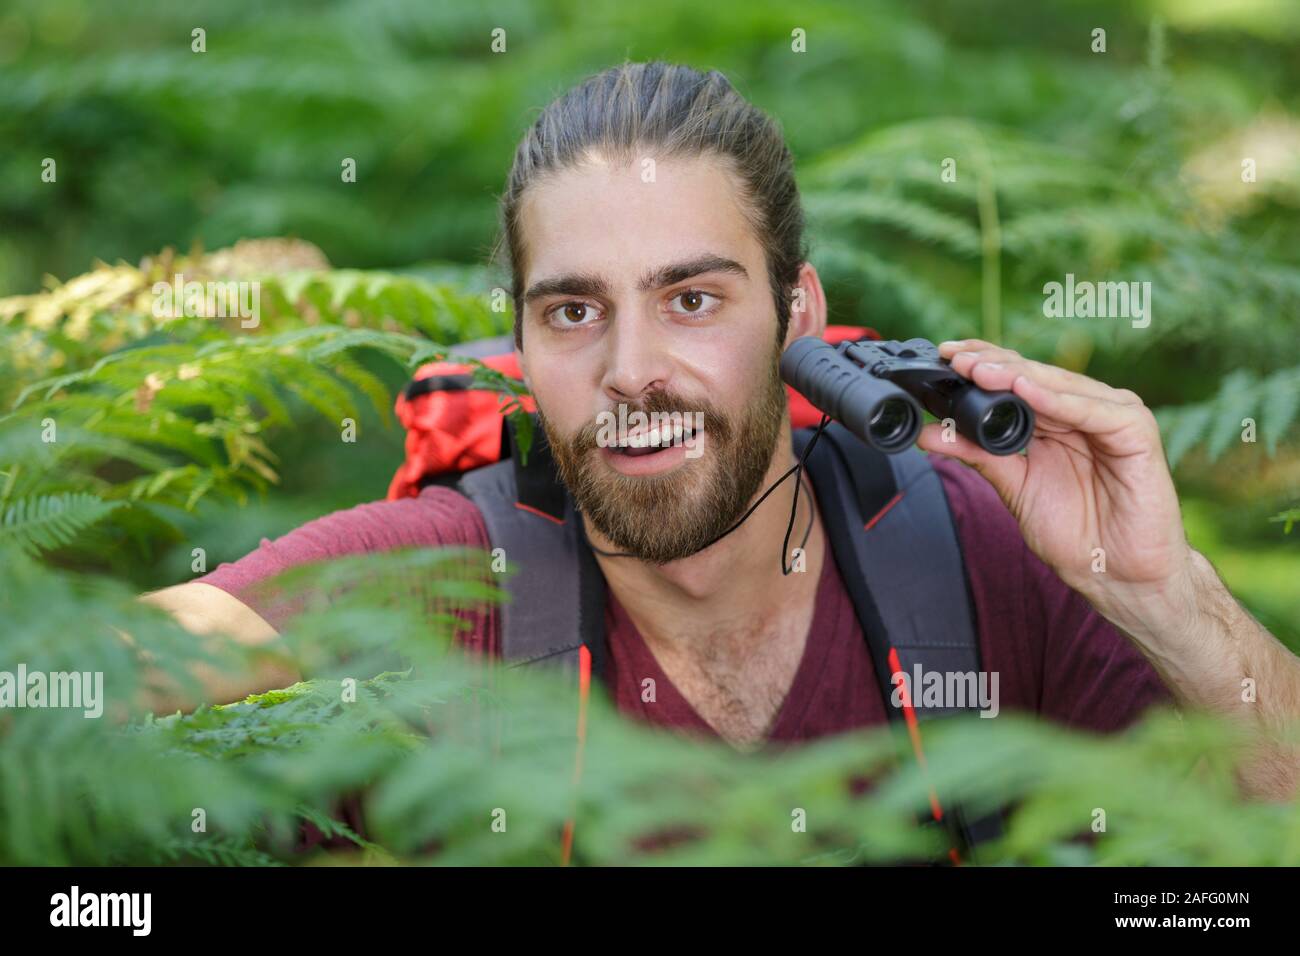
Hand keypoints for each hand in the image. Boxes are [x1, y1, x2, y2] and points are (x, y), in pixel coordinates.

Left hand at [915, 339, 1193, 619]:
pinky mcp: (1137, 430)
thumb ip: (977, 455)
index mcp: (1056, 418)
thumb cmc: (1074, 532)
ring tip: (980, 371)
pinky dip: (1057, 399)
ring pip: (1059, 385)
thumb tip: (930, 434)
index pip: (1016, 378)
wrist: (1116, 573)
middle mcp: (1083, 410)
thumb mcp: (1013, 486)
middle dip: (991, 365)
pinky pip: (1093, 410)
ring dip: (1017, 376)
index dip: (982, 364)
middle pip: (1034, 375)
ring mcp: (1112, 416)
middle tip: (955, 359)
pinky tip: (1025, 390)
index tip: (945, 357)